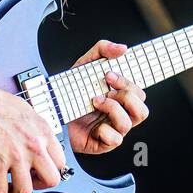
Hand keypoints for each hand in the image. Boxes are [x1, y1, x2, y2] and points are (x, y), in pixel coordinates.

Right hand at [0, 84, 65, 192]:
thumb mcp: (27, 113)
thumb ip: (35, 131)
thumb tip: (37, 142)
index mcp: (43, 132)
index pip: (60, 162)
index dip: (52, 171)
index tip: (43, 173)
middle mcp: (33, 146)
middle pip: (51, 180)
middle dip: (41, 185)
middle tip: (31, 183)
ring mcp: (15, 157)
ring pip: (27, 190)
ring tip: (11, 189)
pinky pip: (0, 192)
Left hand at [67, 40, 149, 155]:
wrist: (50, 109)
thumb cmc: (70, 91)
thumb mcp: (84, 65)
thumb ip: (102, 50)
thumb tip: (123, 48)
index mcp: (120, 98)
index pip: (139, 93)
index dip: (129, 84)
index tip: (109, 75)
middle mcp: (120, 115)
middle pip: (142, 110)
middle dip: (124, 96)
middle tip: (103, 91)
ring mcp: (113, 130)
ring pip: (129, 124)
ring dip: (112, 110)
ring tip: (95, 103)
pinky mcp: (103, 143)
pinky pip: (115, 140)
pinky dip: (104, 130)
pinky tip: (93, 125)